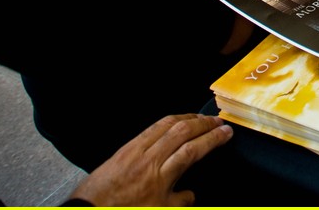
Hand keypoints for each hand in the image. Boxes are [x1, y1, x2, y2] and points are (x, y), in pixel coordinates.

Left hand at [67, 114, 232, 206]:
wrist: (91, 209)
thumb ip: (179, 201)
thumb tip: (191, 194)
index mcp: (161, 177)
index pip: (193, 150)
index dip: (213, 139)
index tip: (227, 132)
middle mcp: (151, 158)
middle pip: (183, 132)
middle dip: (205, 124)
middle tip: (219, 121)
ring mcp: (138, 149)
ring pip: (167, 124)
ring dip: (188, 118)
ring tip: (202, 118)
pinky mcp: (127, 146)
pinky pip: (152, 127)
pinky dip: (168, 120)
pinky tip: (176, 120)